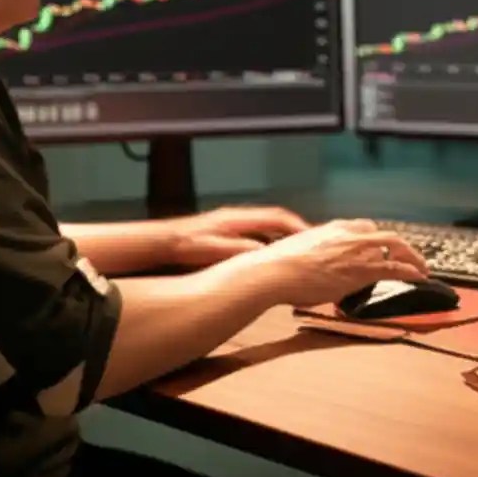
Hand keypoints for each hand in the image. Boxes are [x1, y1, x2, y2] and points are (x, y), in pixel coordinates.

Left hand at [168, 205, 312, 268]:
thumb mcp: (214, 249)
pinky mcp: (229, 233)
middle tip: (314, 245)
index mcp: (240, 218)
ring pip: (268, 229)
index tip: (315, 237)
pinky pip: (259, 236)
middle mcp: (240, 217)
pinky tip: (274, 259)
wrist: (162, 241)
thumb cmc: (187, 244)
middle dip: (297, 232)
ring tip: (299, 253)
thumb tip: (267, 252)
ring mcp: (235, 224)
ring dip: (285, 238)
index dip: (299, 226)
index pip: (279, 217)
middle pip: (278, 221)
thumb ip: (241, 250)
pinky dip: (271, 245)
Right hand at [239, 219, 428, 306]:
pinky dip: (411, 270)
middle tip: (407, 255)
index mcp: (334, 227)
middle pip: (384, 235)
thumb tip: (315, 264)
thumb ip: (316, 253)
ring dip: (411, 257)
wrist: (275, 272)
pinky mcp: (363, 270)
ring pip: (395, 248)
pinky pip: (396, 268)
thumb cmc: (279, 266)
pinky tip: (419, 276)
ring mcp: (358, 251)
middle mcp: (350, 234)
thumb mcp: (301, 250)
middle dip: (399, 245)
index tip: (381, 247)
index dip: (377, 238)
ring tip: (420, 268)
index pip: (365, 227)